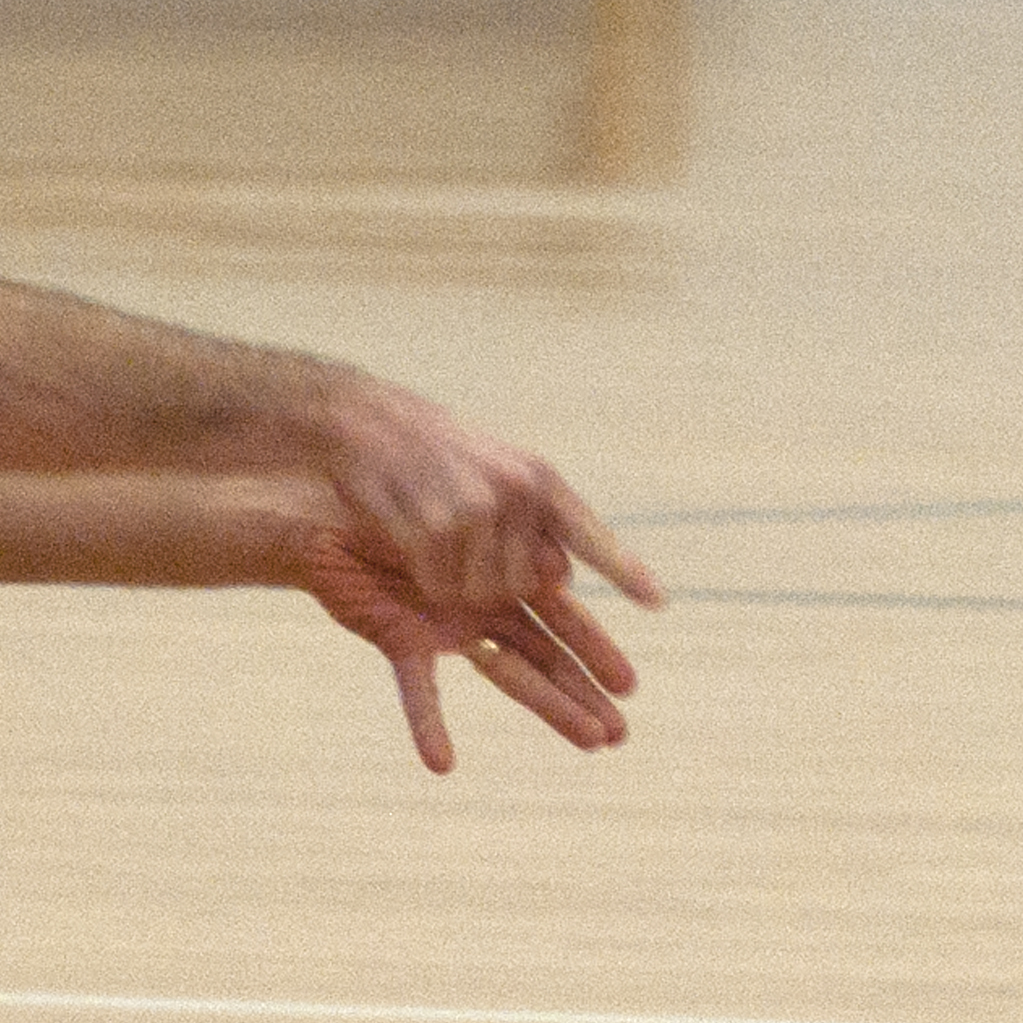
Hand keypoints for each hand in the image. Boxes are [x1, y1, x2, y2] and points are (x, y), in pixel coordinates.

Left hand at [291, 511, 639, 773]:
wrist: (328, 492)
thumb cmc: (400, 481)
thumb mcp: (466, 497)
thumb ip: (511, 534)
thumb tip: (558, 570)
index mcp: (507, 567)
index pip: (564, 618)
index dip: (595, 652)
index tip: (629, 686)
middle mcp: (483, 605)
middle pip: (545, 655)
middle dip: (582, 692)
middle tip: (621, 735)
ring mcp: (446, 627)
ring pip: (505, 675)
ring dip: (545, 708)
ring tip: (586, 742)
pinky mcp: (400, 638)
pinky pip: (416, 688)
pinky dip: (426, 724)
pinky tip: (440, 762)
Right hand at [318, 384, 663, 638]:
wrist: (366, 420)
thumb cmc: (435, 451)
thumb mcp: (498, 470)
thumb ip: (533, 522)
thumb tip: (560, 577)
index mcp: (538, 479)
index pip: (589, 533)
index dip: (623, 570)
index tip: (656, 601)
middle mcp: (515, 492)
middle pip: (525, 584)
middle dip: (496, 585)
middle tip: (462, 542)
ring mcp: (474, 509)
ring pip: (480, 592)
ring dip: (454, 582)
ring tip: (433, 531)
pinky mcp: (432, 526)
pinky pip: (439, 584)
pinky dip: (426, 574)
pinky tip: (410, 535)